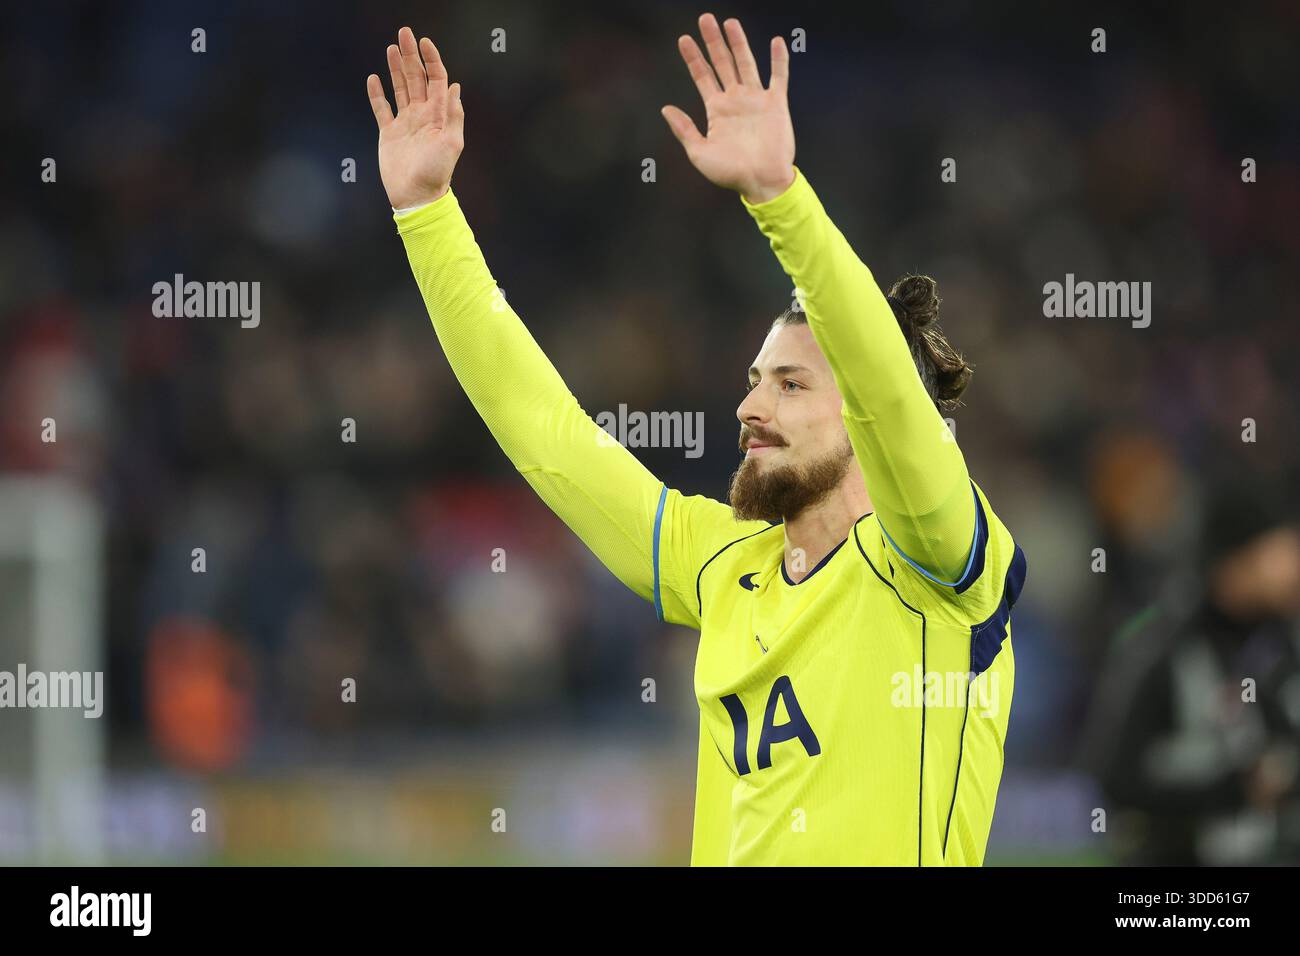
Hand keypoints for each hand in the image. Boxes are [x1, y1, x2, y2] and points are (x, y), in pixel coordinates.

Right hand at [366, 27, 464, 209]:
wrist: (416, 196)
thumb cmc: (436, 173)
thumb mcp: (451, 143)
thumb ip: (453, 114)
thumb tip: (455, 86)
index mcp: (437, 115)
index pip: (436, 80)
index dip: (432, 60)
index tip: (424, 41)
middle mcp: (422, 115)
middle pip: (416, 78)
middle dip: (411, 56)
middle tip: (404, 33)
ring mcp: (405, 123)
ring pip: (400, 89)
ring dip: (396, 69)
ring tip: (392, 48)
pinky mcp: (389, 134)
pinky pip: (382, 109)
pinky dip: (377, 94)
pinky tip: (374, 78)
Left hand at [661, 14, 794, 202]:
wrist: (762, 182)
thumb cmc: (730, 173)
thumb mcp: (699, 153)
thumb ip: (684, 130)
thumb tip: (665, 109)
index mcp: (717, 110)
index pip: (703, 76)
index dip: (693, 58)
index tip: (683, 39)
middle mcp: (735, 100)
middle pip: (722, 63)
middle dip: (713, 42)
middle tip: (705, 18)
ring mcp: (756, 100)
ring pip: (746, 63)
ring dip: (738, 42)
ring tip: (730, 22)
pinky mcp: (776, 104)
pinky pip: (778, 77)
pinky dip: (778, 60)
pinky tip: (776, 42)